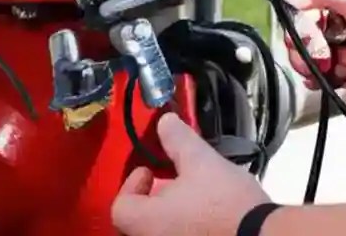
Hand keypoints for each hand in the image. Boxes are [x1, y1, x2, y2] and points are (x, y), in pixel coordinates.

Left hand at [112, 112, 270, 235]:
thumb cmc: (226, 202)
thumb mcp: (201, 161)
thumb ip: (177, 139)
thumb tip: (165, 121)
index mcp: (146, 223)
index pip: (120, 206)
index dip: (133, 184)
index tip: (152, 171)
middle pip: (139, 221)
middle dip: (154, 199)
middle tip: (174, 183)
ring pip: (160, 231)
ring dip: (171, 214)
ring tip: (195, 197)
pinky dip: (186, 227)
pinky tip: (210, 217)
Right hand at [276, 0, 345, 99]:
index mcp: (337, 4)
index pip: (301, 9)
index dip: (298, 19)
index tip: (304, 26)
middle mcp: (334, 27)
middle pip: (297, 35)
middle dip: (302, 44)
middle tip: (319, 50)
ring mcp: (337, 52)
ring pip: (303, 58)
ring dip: (307, 63)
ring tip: (326, 66)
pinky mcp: (342, 75)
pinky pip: (316, 78)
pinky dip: (317, 80)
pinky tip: (332, 77)